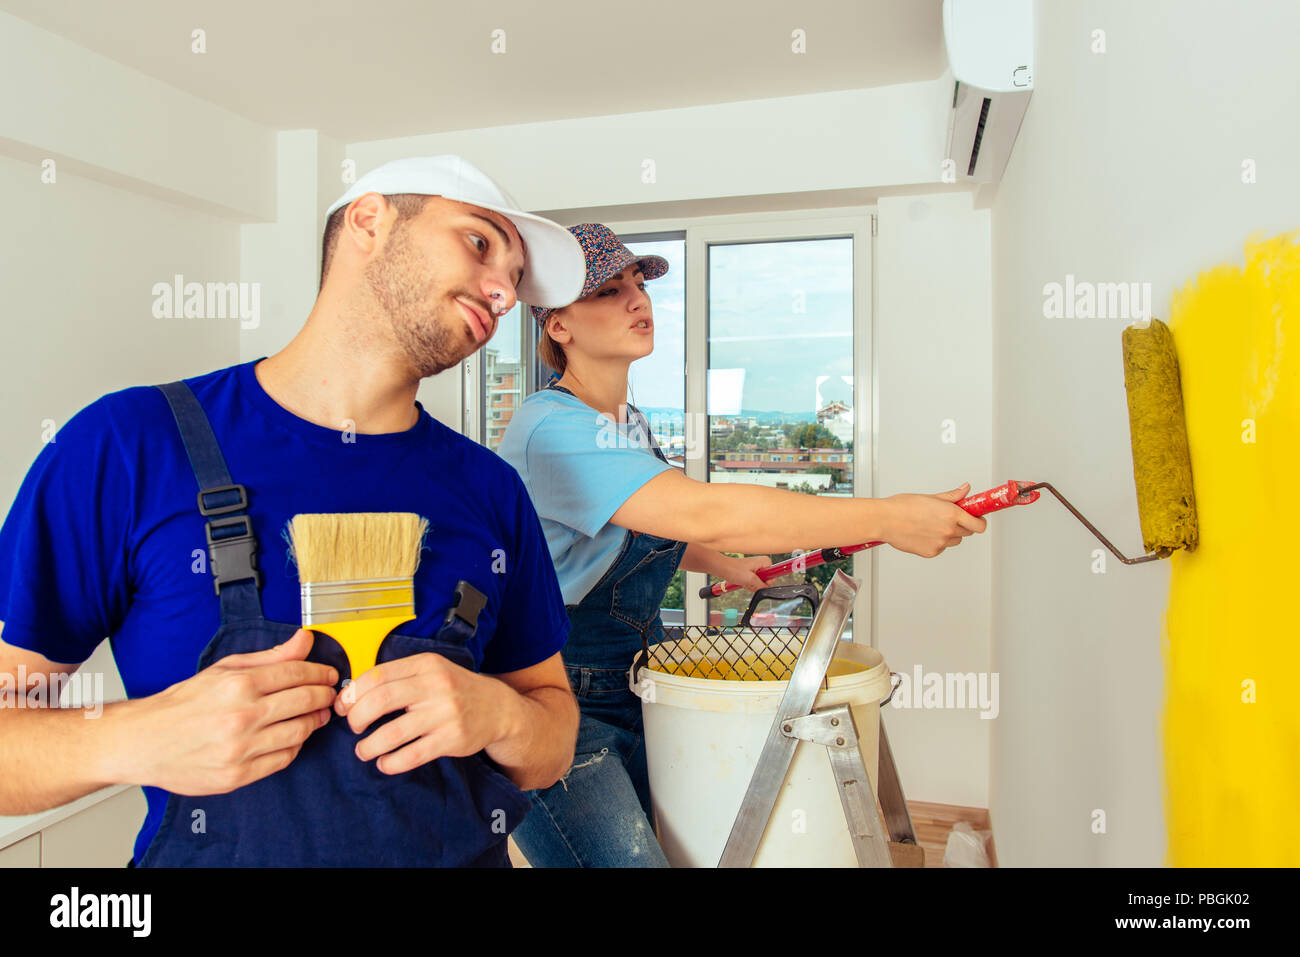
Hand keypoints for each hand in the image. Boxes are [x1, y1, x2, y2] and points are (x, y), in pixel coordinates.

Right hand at [122, 629, 336, 795]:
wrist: (144, 741)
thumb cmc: (182, 704)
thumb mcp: (224, 669)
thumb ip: (270, 656)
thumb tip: (304, 639)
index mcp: (238, 685)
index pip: (296, 674)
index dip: (320, 673)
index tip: (328, 675)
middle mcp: (241, 716)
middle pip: (304, 702)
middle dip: (324, 696)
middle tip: (329, 694)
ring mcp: (240, 748)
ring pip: (298, 733)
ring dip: (314, 722)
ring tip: (315, 715)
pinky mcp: (237, 774)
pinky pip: (282, 759)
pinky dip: (295, 746)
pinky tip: (293, 737)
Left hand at [334, 652, 510, 774]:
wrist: (497, 708)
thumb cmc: (454, 690)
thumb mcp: (429, 672)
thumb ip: (397, 678)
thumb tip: (351, 696)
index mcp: (426, 664)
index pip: (378, 675)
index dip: (353, 693)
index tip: (343, 707)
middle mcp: (436, 685)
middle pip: (381, 700)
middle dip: (357, 718)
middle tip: (354, 728)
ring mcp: (445, 713)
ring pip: (393, 733)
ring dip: (370, 745)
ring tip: (363, 750)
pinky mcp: (452, 739)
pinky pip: (412, 755)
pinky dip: (391, 763)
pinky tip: (385, 762)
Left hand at [726, 554, 772, 589]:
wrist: (722, 568)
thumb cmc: (734, 570)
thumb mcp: (750, 580)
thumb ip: (762, 584)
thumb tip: (767, 587)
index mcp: (765, 562)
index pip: (774, 575)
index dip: (767, 581)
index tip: (759, 580)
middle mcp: (762, 564)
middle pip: (767, 581)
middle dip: (757, 585)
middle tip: (749, 582)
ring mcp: (757, 568)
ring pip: (760, 583)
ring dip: (751, 585)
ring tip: (744, 581)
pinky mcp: (751, 572)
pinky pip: (754, 582)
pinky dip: (748, 584)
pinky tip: (742, 582)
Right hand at [879, 482, 986, 557]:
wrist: (884, 520)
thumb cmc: (902, 507)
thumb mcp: (931, 497)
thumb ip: (952, 496)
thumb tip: (965, 490)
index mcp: (952, 514)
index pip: (979, 524)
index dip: (980, 521)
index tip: (977, 518)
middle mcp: (948, 530)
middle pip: (968, 532)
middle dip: (962, 525)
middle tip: (948, 519)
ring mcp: (940, 543)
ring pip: (954, 541)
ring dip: (949, 535)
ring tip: (931, 525)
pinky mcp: (931, 553)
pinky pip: (940, 548)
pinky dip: (935, 542)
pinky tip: (923, 533)